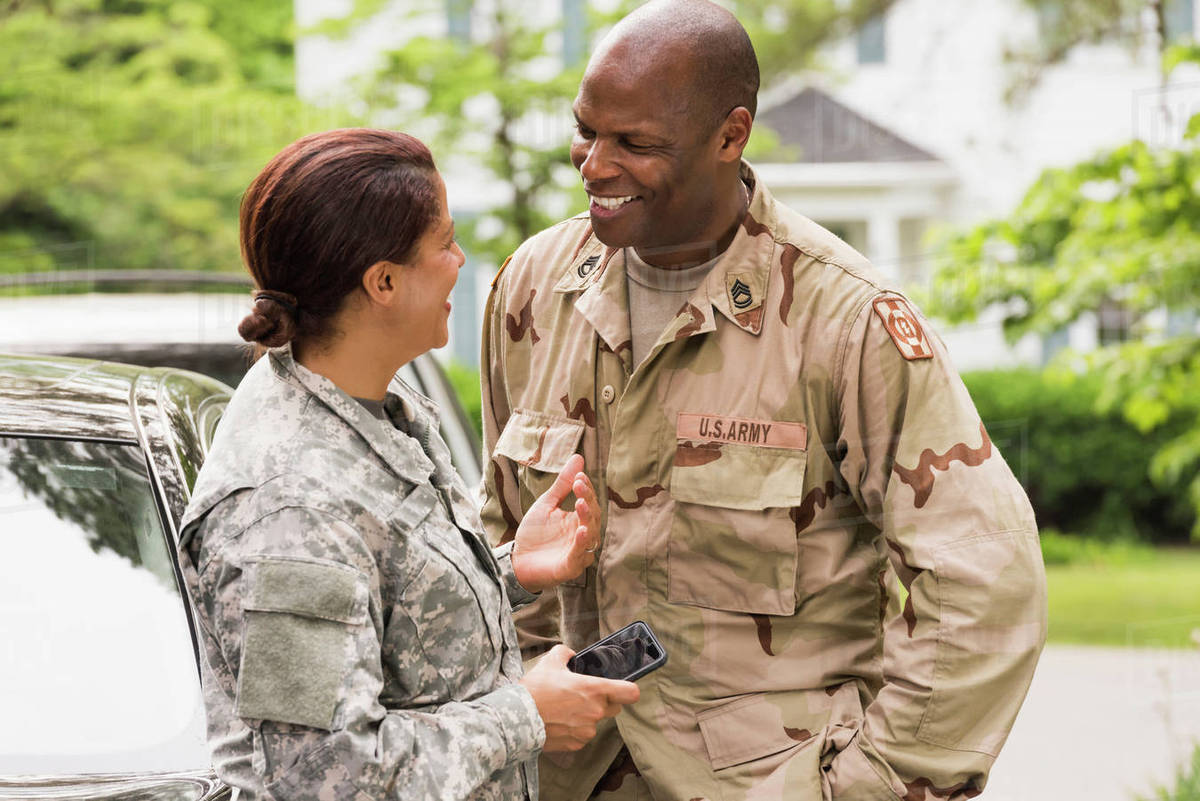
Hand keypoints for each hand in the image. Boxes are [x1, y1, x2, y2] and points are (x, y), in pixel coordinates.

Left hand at [511, 454, 599, 592]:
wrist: (517, 560)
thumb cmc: (534, 534)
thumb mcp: (547, 504)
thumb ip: (562, 484)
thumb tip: (578, 457)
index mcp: (578, 519)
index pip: (589, 501)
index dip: (586, 489)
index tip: (579, 476)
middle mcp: (583, 535)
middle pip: (593, 516)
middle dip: (587, 500)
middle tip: (579, 486)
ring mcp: (579, 551)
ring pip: (591, 535)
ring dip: (587, 519)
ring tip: (580, 504)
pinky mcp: (571, 567)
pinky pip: (580, 555)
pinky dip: (582, 544)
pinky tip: (581, 531)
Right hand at [520, 644, 639, 751]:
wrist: (517, 718)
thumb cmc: (535, 689)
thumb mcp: (550, 661)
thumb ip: (566, 653)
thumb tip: (571, 654)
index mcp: (595, 690)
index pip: (631, 693)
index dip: (627, 690)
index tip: (621, 688)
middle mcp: (596, 712)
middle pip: (615, 707)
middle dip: (604, 702)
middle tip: (584, 696)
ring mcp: (587, 731)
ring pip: (597, 722)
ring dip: (588, 717)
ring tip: (565, 710)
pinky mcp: (576, 744)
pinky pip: (583, 736)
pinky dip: (575, 730)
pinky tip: (559, 722)